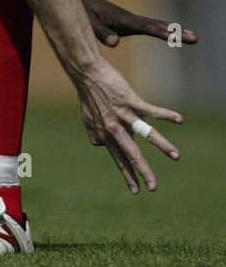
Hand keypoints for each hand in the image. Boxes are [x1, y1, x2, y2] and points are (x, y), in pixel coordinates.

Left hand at [70, 56, 182, 192]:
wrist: (86, 74)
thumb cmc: (90, 98)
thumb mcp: (89, 120)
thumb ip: (97, 135)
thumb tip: (104, 146)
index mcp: (105, 135)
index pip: (119, 160)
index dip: (128, 176)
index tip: (137, 191)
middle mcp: (113, 128)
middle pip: (131, 154)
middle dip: (143, 171)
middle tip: (153, 188)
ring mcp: (122, 115)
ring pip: (145, 133)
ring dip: (162, 145)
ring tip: (176, 156)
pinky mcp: (130, 101)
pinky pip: (150, 110)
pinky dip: (165, 114)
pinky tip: (179, 120)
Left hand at [83, 0, 197, 46]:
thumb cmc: (81, 12)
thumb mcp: (88, 23)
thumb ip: (101, 32)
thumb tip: (115, 43)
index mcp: (123, 20)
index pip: (148, 28)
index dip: (164, 33)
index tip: (178, 35)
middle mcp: (130, 19)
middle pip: (157, 25)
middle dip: (176, 31)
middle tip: (195, 38)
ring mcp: (129, 20)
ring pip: (155, 25)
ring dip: (172, 30)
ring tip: (190, 36)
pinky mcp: (126, 22)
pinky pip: (148, 26)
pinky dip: (162, 29)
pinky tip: (169, 33)